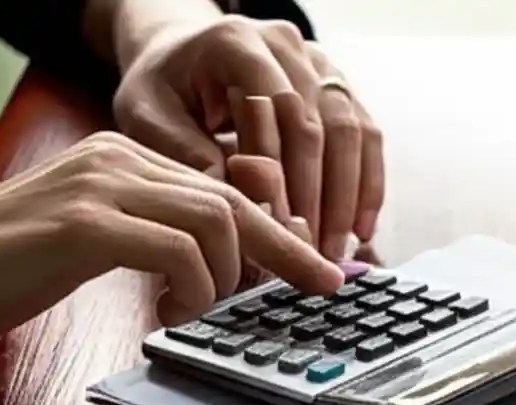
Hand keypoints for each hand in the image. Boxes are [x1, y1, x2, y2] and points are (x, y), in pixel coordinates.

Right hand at [0, 132, 342, 346]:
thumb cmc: (1, 269)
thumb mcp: (90, 240)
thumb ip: (150, 236)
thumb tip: (217, 263)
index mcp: (122, 157)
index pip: (222, 189)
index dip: (276, 232)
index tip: (314, 269)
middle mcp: (117, 160)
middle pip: (232, 201)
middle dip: (282, 252)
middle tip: (313, 289)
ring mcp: (102, 187)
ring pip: (215, 222)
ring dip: (227, 279)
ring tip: (200, 310)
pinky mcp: (85, 226)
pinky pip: (178, 251)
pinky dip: (194, 289)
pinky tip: (172, 313)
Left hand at [111, 15, 384, 260]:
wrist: (179, 61)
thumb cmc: (161, 93)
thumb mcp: (149, 120)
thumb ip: (189, 154)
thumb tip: (245, 199)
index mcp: (238, 42)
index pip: (279, 108)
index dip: (287, 172)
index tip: (282, 229)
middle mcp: (288, 45)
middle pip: (322, 122)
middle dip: (320, 196)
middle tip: (312, 252)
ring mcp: (319, 64)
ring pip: (353, 131)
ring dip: (348, 197)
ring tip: (334, 249)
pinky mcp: (338, 88)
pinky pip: (367, 137)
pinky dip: (367, 186)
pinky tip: (361, 229)